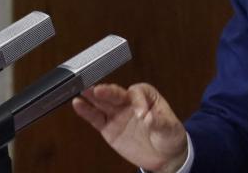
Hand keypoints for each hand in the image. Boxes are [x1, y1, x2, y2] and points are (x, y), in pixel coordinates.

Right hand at [72, 83, 188, 172]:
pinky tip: (78, 104)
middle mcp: (129, 102)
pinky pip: (96, 118)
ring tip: (82, 90)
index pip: (138, 92)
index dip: (138, 101)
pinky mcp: (108, 127)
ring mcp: (117, 114)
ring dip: (92, 96)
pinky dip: (86, 111)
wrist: (164, 157)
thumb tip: (150, 117)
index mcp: (147, 96)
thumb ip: (160, 122)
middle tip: (98, 90)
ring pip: (103, 102)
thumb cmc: (169, 136)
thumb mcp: (170, 128)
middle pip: (116, 93)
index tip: (141, 114)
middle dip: (108, 91)